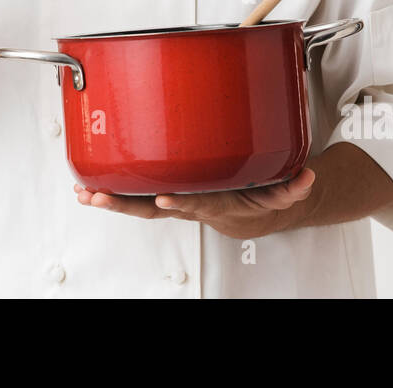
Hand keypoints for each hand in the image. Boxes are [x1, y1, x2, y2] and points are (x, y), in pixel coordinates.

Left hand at [73, 167, 317, 239]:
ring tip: (84, 192)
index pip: (198, 203)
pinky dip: (113, 190)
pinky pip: (137, 195)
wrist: (255, 215)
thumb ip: (295, 186)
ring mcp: (176, 202)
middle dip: (125, 204)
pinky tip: (91, 185)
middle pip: (154, 209)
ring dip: (111, 199)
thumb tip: (308, 176)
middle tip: (99, 198)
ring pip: (139, 204)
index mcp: (217, 202)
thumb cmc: (261, 197)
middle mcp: (191, 205)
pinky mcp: (167, 194)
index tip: (165, 199)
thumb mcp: (283, 193)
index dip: (182, 203)